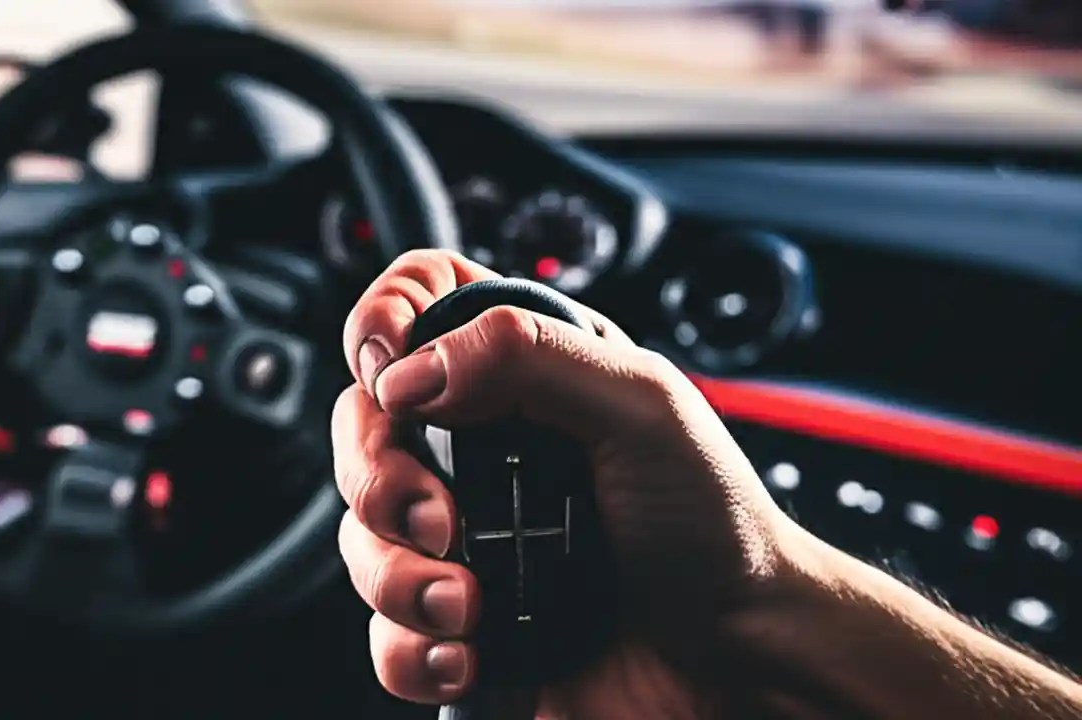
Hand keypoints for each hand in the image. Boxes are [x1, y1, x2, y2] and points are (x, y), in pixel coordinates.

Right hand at [332, 250, 811, 717]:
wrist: (737, 655)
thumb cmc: (711, 523)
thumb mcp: (642, 406)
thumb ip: (530, 357)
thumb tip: (414, 373)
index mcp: (521, 375)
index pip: (414, 307)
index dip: (380, 326)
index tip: (390, 376)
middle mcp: (479, 449)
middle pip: (362, 426)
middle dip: (378, 477)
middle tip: (443, 519)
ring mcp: (463, 535)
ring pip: (359, 535)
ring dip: (399, 577)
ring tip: (474, 604)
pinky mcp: (456, 619)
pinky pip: (384, 630)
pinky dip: (412, 647)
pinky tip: (470, 652)